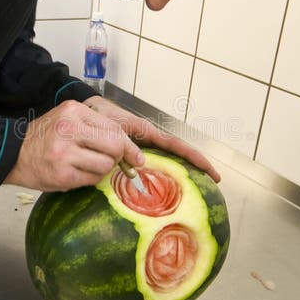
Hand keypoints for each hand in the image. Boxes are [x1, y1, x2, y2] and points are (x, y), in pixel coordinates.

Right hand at [3, 99, 144, 191]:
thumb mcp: (67, 120)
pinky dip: (90, 179)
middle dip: (119, 158)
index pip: (115, 128)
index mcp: (74, 111)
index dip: (129, 146)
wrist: (11, 153)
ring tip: (86, 165)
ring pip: (106, 165)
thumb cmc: (43, 137)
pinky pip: (92, 179)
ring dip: (102, 170)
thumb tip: (129, 149)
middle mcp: (69, 129)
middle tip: (113, 162)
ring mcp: (64, 153)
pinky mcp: (61, 174)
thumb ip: (95, 128)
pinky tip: (76, 173)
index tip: (137, 157)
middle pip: (115, 146)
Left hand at [84, 96, 220, 182]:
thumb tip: (140, 164)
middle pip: (178, 154)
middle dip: (196, 166)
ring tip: (195, 188)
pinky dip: (159, 174)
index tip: (212, 172)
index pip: (178, 147)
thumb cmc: (100, 115)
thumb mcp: (113, 129)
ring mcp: (142, 147)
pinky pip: (150, 164)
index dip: (196, 159)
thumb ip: (125, 144)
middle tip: (212, 182)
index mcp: (148, 132)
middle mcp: (149, 140)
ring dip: (180, 171)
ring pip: (166, 160)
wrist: (86, 110)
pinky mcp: (132, 152)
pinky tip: (163, 189)